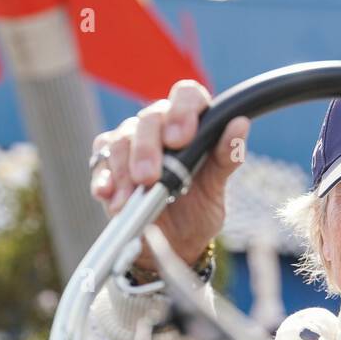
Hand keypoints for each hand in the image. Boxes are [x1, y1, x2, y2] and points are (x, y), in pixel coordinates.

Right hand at [90, 79, 249, 270]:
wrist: (174, 244)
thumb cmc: (197, 209)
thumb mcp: (215, 188)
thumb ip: (226, 157)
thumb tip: (241, 124)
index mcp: (189, 122)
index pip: (186, 95)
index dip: (182, 110)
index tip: (181, 138)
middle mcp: (158, 126)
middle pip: (148, 119)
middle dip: (147, 148)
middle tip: (150, 178)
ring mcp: (130, 144)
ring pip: (120, 140)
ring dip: (123, 170)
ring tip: (130, 198)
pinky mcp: (107, 166)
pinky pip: (99, 163)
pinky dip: (104, 181)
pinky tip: (109, 196)